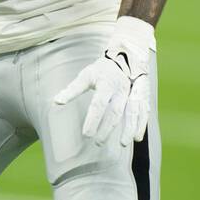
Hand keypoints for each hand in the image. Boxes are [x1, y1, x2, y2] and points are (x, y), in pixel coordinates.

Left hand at [53, 17, 154, 146]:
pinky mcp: (142, 96)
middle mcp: (121, 88)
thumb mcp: (86, 76)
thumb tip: (56, 101)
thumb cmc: (101, 70)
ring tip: (123, 143)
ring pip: (133, 112)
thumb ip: (72, 90)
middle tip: (98, 143)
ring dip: (129, 128)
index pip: (98, 104)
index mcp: (106, 83)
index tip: (86, 134)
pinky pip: (143, 111)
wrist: (125, 56)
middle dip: (107, 128)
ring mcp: (133, 92)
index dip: (93, 119)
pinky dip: (141, 125)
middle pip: (115, 111)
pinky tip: (137, 138)